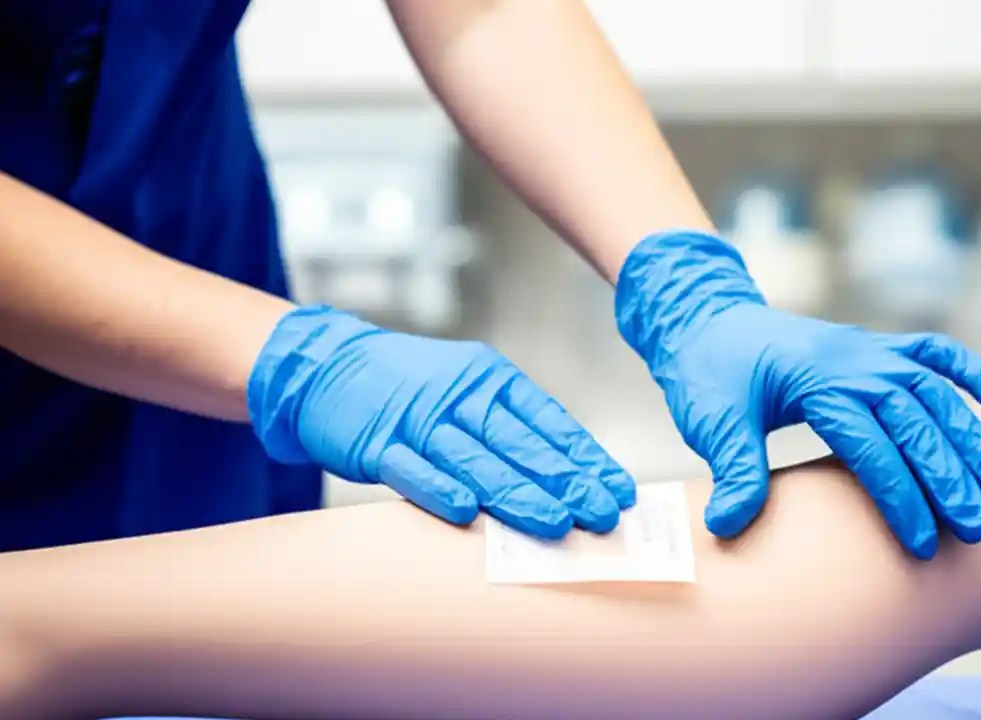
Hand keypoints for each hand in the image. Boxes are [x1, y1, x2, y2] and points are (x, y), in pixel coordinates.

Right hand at [248, 306, 635, 538]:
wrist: (326, 366)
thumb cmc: (410, 387)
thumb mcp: (466, 392)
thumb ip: (509, 429)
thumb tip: (566, 475)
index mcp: (490, 380)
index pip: (549, 422)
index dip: (585, 458)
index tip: (618, 490)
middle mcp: (460, 395)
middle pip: (520, 443)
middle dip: (565, 481)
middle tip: (601, 513)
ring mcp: (418, 418)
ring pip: (475, 459)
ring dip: (516, 493)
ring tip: (555, 521)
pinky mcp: (377, 442)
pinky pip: (413, 470)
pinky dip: (440, 489)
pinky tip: (469, 511)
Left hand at [616, 231, 980, 557]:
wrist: (706, 322)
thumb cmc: (709, 376)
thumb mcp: (712, 422)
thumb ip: (731, 469)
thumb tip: (728, 524)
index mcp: (815, 382)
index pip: (869, 445)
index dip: (899, 495)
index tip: (923, 543)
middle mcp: (852, 362)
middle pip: (913, 420)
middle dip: (946, 474)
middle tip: (976, 527)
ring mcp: (868, 350)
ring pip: (934, 391)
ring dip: (969, 433)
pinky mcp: (874, 348)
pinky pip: (934, 352)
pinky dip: (971, 371)